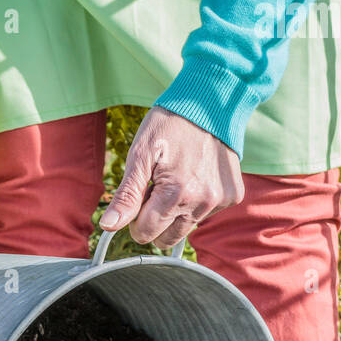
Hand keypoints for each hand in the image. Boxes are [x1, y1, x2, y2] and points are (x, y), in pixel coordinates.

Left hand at [101, 105, 243, 247]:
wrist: (211, 101)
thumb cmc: (170, 124)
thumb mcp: (141, 154)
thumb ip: (126, 195)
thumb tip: (108, 226)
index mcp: (176, 194)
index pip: (145, 233)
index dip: (136, 218)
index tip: (142, 193)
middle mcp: (201, 202)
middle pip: (165, 239)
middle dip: (155, 219)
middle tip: (158, 186)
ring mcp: (219, 201)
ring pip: (185, 229)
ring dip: (176, 211)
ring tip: (178, 178)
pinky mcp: (232, 196)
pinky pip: (205, 214)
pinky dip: (196, 201)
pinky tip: (196, 175)